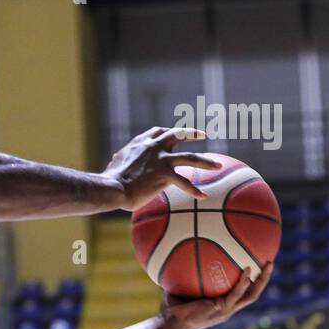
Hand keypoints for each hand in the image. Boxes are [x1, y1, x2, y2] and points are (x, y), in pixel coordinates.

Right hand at [102, 127, 220, 209]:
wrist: (111, 187)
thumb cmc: (110, 179)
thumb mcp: (116, 162)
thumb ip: (122, 158)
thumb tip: (116, 157)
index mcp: (141, 143)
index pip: (158, 132)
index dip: (168, 133)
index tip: (175, 135)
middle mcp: (153, 147)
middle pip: (178, 135)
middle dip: (193, 134)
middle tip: (204, 135)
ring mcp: (161, 160)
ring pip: (190, 157)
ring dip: (206, 161)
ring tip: (219, 165)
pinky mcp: (164, 174)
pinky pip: (184, 183)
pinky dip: (194, 190)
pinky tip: (203, 196)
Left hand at [161, 261, 273, 328]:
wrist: (168, 323)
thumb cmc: (171, 308)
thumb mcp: (180, 288)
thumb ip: (183, 275)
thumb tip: (176, 255)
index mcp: (222, 306)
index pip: (242, 294)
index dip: (252, 283)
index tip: (257, 268)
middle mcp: (228, 309)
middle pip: (253, 294)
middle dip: (264, 279)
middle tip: (270, 263)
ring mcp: (226, 310)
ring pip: (251, 295)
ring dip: (262, 280)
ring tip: (268, 264)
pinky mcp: (221, 309)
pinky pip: (236, 294)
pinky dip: (244, 282)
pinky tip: (248, 269)